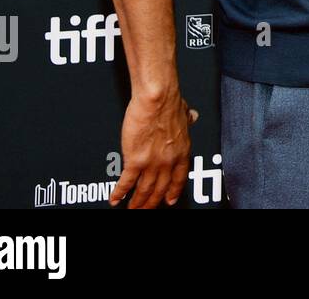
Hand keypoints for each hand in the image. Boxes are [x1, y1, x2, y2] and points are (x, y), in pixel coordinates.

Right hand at [110, 88, 198, 207]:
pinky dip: (120, 192)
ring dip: (137, 202)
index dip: (173, 191)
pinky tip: (115, 199)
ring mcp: (152, 162)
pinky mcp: (135, 160)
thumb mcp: (184, 112)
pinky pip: (126, 182)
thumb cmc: (169, 102)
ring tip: (132, 209)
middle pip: (160, 188)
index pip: (179, 178)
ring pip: (145, 189)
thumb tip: (193, 116)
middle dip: (153, 202)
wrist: (157, 99)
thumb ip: (187, 119)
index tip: (169, 200)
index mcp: (181, 150)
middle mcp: (168, 160)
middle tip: (146, 210)